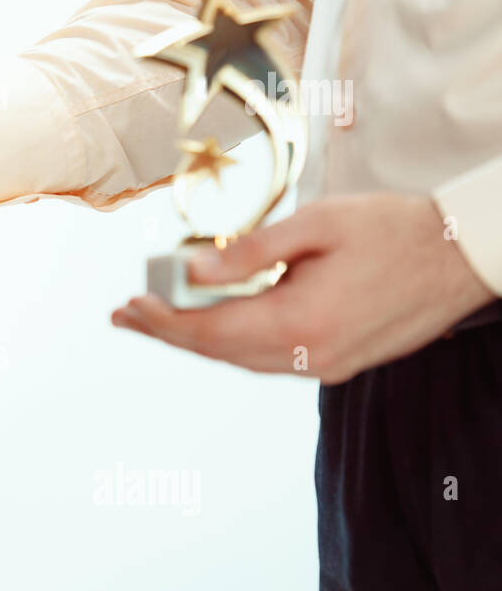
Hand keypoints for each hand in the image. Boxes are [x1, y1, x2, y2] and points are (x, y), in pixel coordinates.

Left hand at [111, 194, 495, 383]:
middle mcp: (312, 356)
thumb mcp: (317, 224)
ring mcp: (327, 366)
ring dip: (196, 339)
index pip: (211, 332)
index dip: (164, 320)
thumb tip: (188, 271)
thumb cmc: (395, 229)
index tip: (129, 305)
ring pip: (242, 359)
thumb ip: (248, 252)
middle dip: (168, 331)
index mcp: (302, 323)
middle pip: (219, 352)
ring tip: (153, 318)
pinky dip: (231, 341)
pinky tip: (210, 322)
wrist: (465, 256)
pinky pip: (268, 358)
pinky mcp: (338, 362)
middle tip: (124, 314)